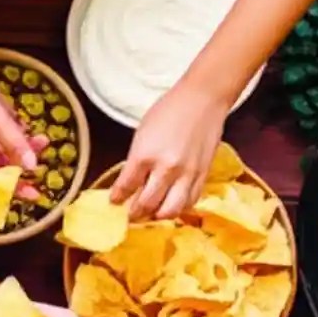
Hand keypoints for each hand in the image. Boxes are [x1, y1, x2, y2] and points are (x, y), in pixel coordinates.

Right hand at [0, 60, 44, 178]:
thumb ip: (14, 143)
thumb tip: (32, 167)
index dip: (15, 189)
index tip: (35, 195)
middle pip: (4, 169)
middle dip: (25, 167)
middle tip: (46, 167)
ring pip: (10, 153)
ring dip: (26, 149)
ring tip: (43, 140)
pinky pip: (9, 140)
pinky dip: (21, 138)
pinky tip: (31, 131)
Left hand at [110, 81, 229, 219]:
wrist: (202, 100)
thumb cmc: (169, 111)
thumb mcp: (143, 133)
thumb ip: (136, 161)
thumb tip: (130, 184)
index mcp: (145, 155)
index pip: (126, 187)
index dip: (117, 198)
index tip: (114, 202)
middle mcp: (166, 168)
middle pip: (147, 204)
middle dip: (135, 213)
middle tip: (130, 214)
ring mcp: (187, 175)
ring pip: (170, 210)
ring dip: (157, 216)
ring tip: (151, 213)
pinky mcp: (203, 176)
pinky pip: (189, 202)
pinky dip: (178, 208)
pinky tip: (171, 204)